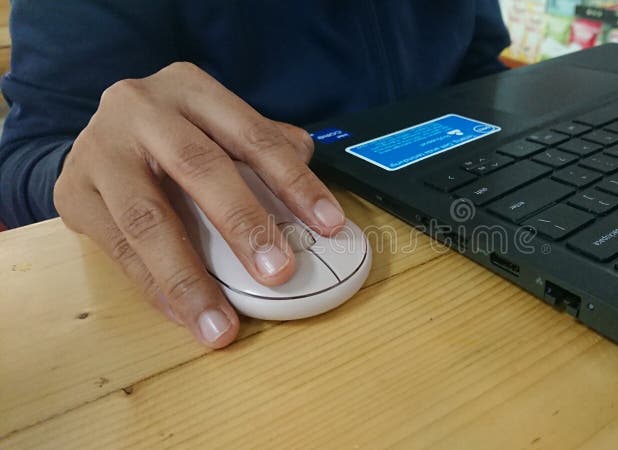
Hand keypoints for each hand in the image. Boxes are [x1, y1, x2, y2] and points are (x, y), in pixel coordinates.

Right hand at [54, 62, 345, 347]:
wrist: (97, 135)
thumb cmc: (174, 135)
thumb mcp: (217, 126)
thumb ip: (264, 151)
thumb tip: (312, 199)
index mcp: (190, 88)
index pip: (253, 135)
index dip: (295, 182)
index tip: (330, 224)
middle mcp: (141, 109)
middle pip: (200, 167)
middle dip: (244, 224)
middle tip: (279, 272)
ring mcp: (99, 151)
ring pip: (148, 219)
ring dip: (189, 278)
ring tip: (221, 326)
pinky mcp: (71, 194)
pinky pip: (117, 250)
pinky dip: (154, 288)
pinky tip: (184, 315)